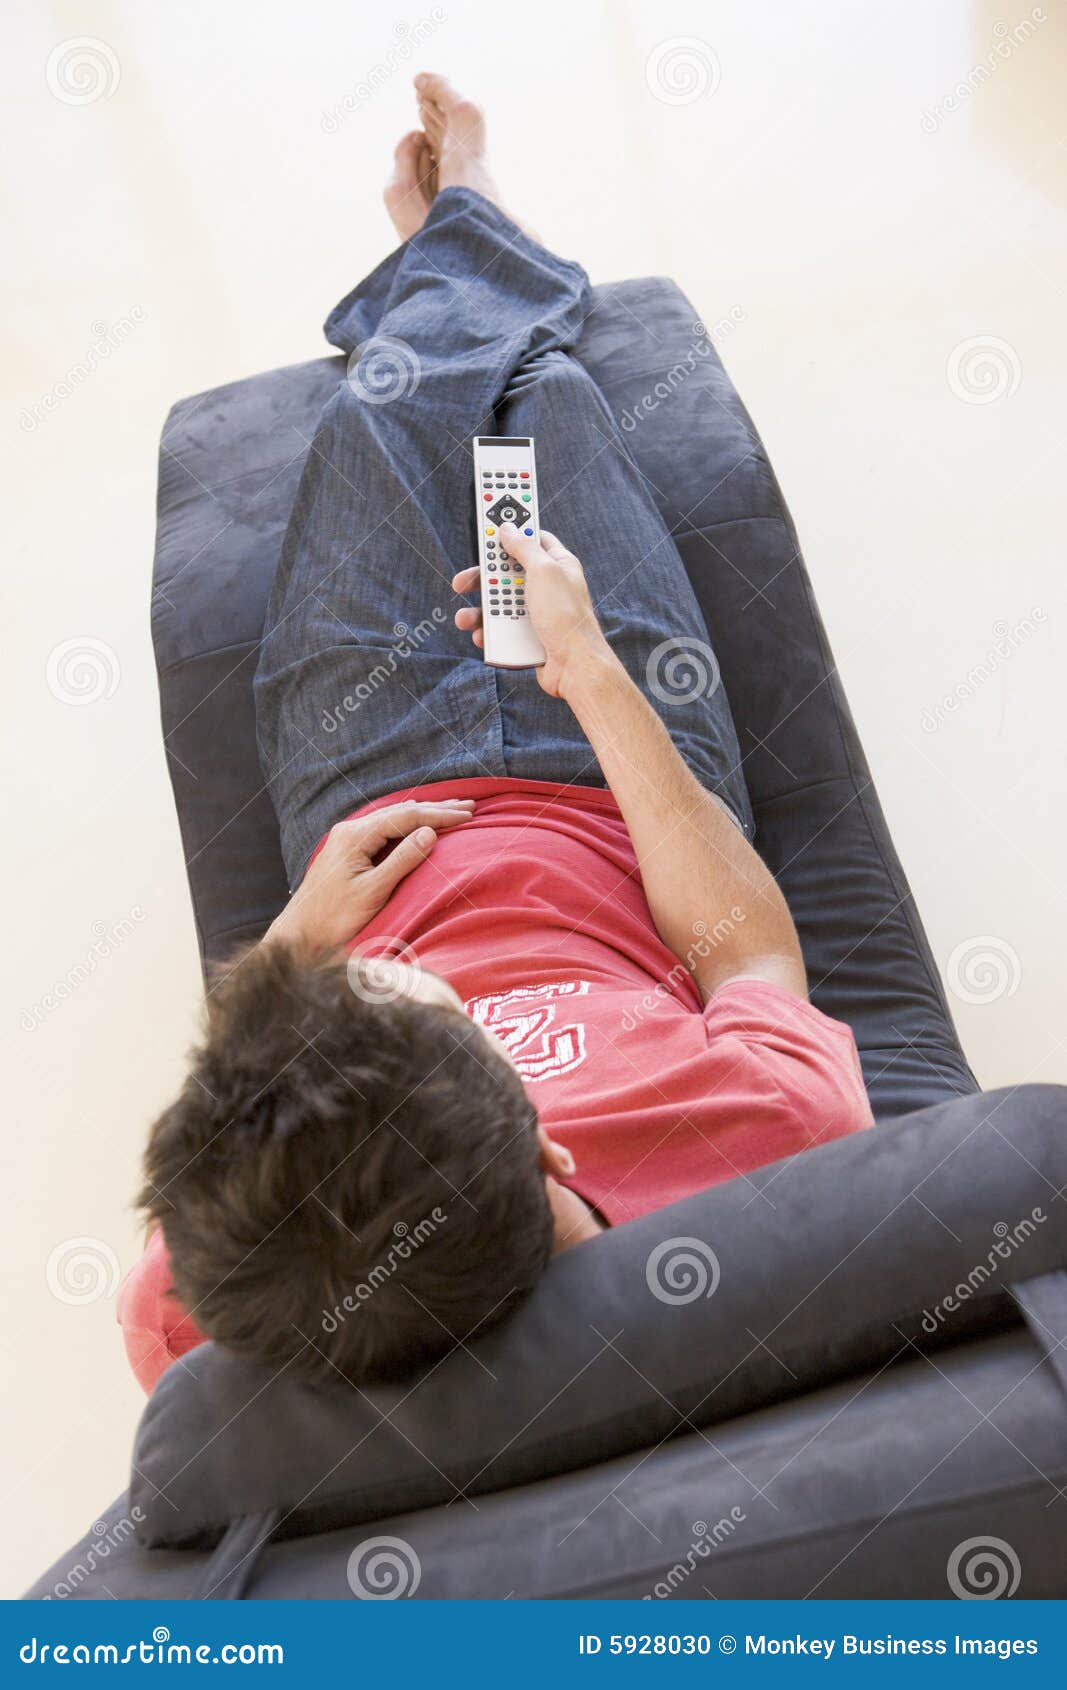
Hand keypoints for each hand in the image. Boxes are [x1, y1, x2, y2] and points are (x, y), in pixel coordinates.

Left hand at [264, 799, 475, 953]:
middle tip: (469, 806)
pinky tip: (421, 824)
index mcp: (355, 836)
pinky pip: (386, 830)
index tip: (466, 815)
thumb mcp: (373, 891)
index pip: (405, 817)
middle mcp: (350, 831)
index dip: (438, 815)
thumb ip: (401, 860)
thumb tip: (430, 832)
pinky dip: (409, 826)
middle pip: (401, 812)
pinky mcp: (349, 851)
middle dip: (436, 809)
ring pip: (394, 819)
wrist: (302, 934)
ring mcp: (348, 839)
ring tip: (453, 810)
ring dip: (425, 815)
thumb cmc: (335, 918)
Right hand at [452, 525, 614, 699]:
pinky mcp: (529, 636)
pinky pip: (503, 629)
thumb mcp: (544, 571)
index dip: (510, 532)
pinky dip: (489, 632)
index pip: (532, 538)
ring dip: (480, 611)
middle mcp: (547, 586)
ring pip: (501, 604)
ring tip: (466, 619)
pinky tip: (482, 636)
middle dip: (483, 579)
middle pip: (507, 573)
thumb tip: (508, 528)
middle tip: (463, 582)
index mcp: (557, 565)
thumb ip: (524, 547)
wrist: (575, 667)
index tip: (488, 527)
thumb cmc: (566, 617)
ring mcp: (538, 612)